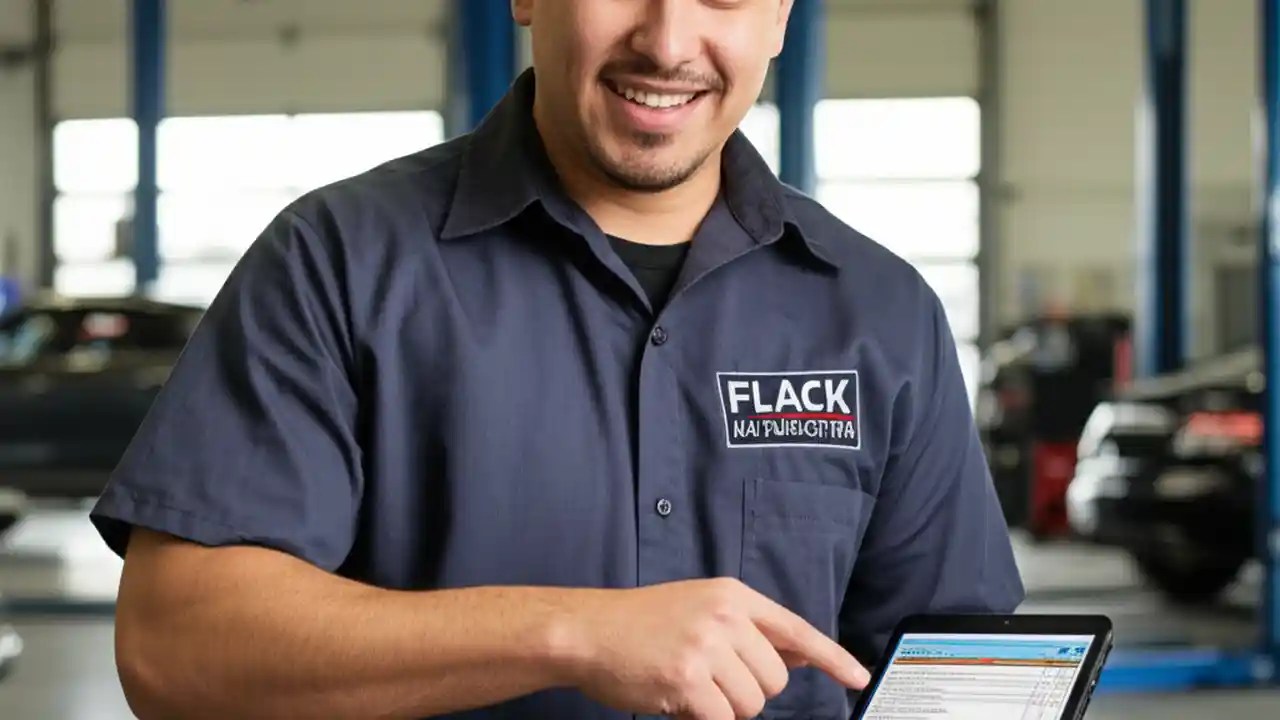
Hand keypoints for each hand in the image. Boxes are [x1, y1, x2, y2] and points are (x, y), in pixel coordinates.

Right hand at [560, 577, 869, 719]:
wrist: (587, 630)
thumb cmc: (642, 625)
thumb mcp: (703, 611)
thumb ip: (753, 632)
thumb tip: (803, 655)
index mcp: (733, 596)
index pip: (796, 629)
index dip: (832, 657)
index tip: (858, 677)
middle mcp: (726, 617)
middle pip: (775, 680)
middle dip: (748, 693)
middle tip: (709, 681)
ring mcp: (707, 647)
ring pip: (751, 705)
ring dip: (724, 710)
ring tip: (689, 686)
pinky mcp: (688, 679)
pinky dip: (704, 719)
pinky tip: (678, 700)